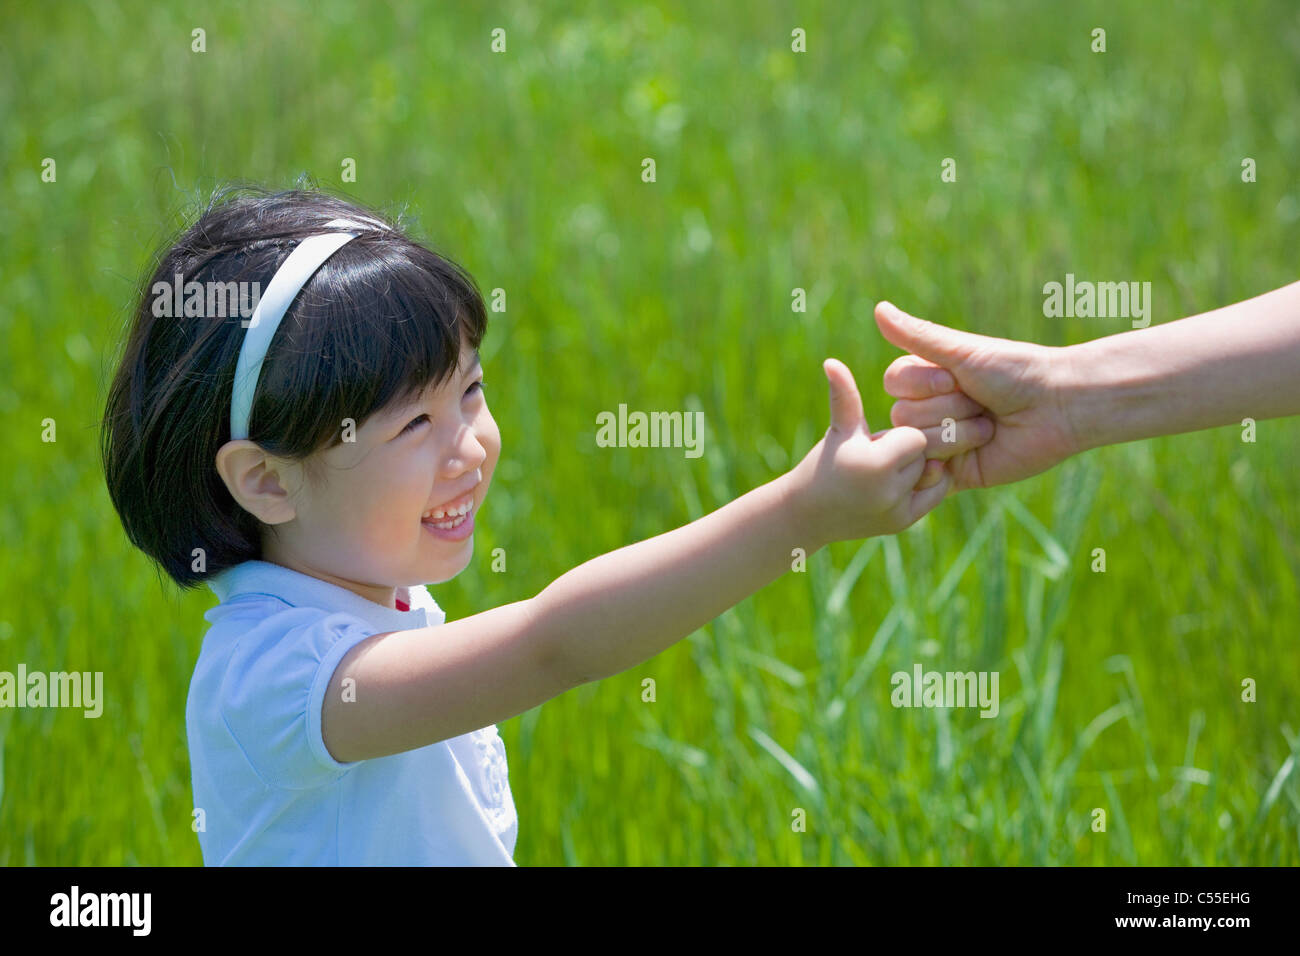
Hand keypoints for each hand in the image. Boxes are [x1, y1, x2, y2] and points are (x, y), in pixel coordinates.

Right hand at [782, 357, 952, 546]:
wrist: (808, 515)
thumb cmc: (823, 464)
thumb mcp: (840, 430)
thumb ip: (845, 395)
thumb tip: (831, 362)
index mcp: (873, 462)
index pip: (914, 436)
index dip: (899, 435)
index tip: (881, 440)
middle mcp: (887, 490)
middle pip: (925, 454)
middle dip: (909, 452)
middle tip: (885, 456)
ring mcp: (896, 509)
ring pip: (932, 472)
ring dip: (918, 467)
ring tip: (891, 470)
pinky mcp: (903, 522)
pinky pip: (935, 493)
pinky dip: (926, 485)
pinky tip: (902, 482)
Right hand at [874, 301, 1083, 489]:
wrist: (1058, 407)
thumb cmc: (1015, 371)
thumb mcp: (962, 352)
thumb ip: (917, 336)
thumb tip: (879, 308)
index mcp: (928, 381)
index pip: (894, 383)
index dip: (923, 383)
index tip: (958, 378)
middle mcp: (929, 411)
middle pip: (903, 416)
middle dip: (947, 409)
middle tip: (983, 405)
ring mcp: (939, 444)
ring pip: (917, 445)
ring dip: (959, 433)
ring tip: (989, 427)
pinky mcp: (954, 475)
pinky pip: (925, 478)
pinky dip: (940, 468)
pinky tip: (966, 457)